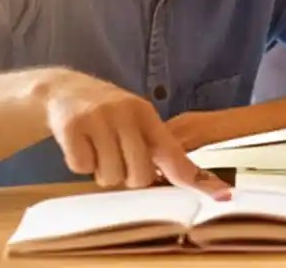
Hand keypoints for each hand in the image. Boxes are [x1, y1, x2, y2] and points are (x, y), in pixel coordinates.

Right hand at [35, 68, 229, 198]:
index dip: (196, 178)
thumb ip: (158, 148)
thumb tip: (188, 179)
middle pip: (139, 175)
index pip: (174, 153)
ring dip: (102, 171)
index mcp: (147, 115)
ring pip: (109, 176)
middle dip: (128, 176)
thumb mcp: (136, 121)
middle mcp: (126, 114)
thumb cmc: (108, 114)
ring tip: (97, 147)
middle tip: (118, 157)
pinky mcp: (71, 127)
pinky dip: (80, 164)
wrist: (63, 89)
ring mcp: (98, 119)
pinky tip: (79, 144)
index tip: (222, 194)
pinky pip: (81, 168)